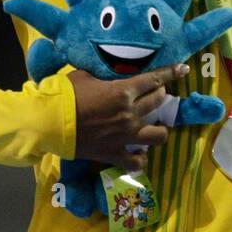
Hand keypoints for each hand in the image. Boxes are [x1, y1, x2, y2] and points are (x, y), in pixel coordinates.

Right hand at [69, 63, 186, 170]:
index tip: (183, 69)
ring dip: (159, 129)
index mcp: (124, 91)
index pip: (155, 79)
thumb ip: (104, 75)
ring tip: (154, 126)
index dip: (172, 72)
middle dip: (162, 96)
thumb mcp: (85, 75)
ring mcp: (125, 135)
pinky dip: (141, 159)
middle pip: (159, 102)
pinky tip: (141, 154)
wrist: (48, 122)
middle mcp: (130, 113)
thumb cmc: (65, 95)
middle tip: (156, 95)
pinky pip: (137, 161)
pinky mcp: (114, 153)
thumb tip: (110, 73)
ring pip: (158, 135)